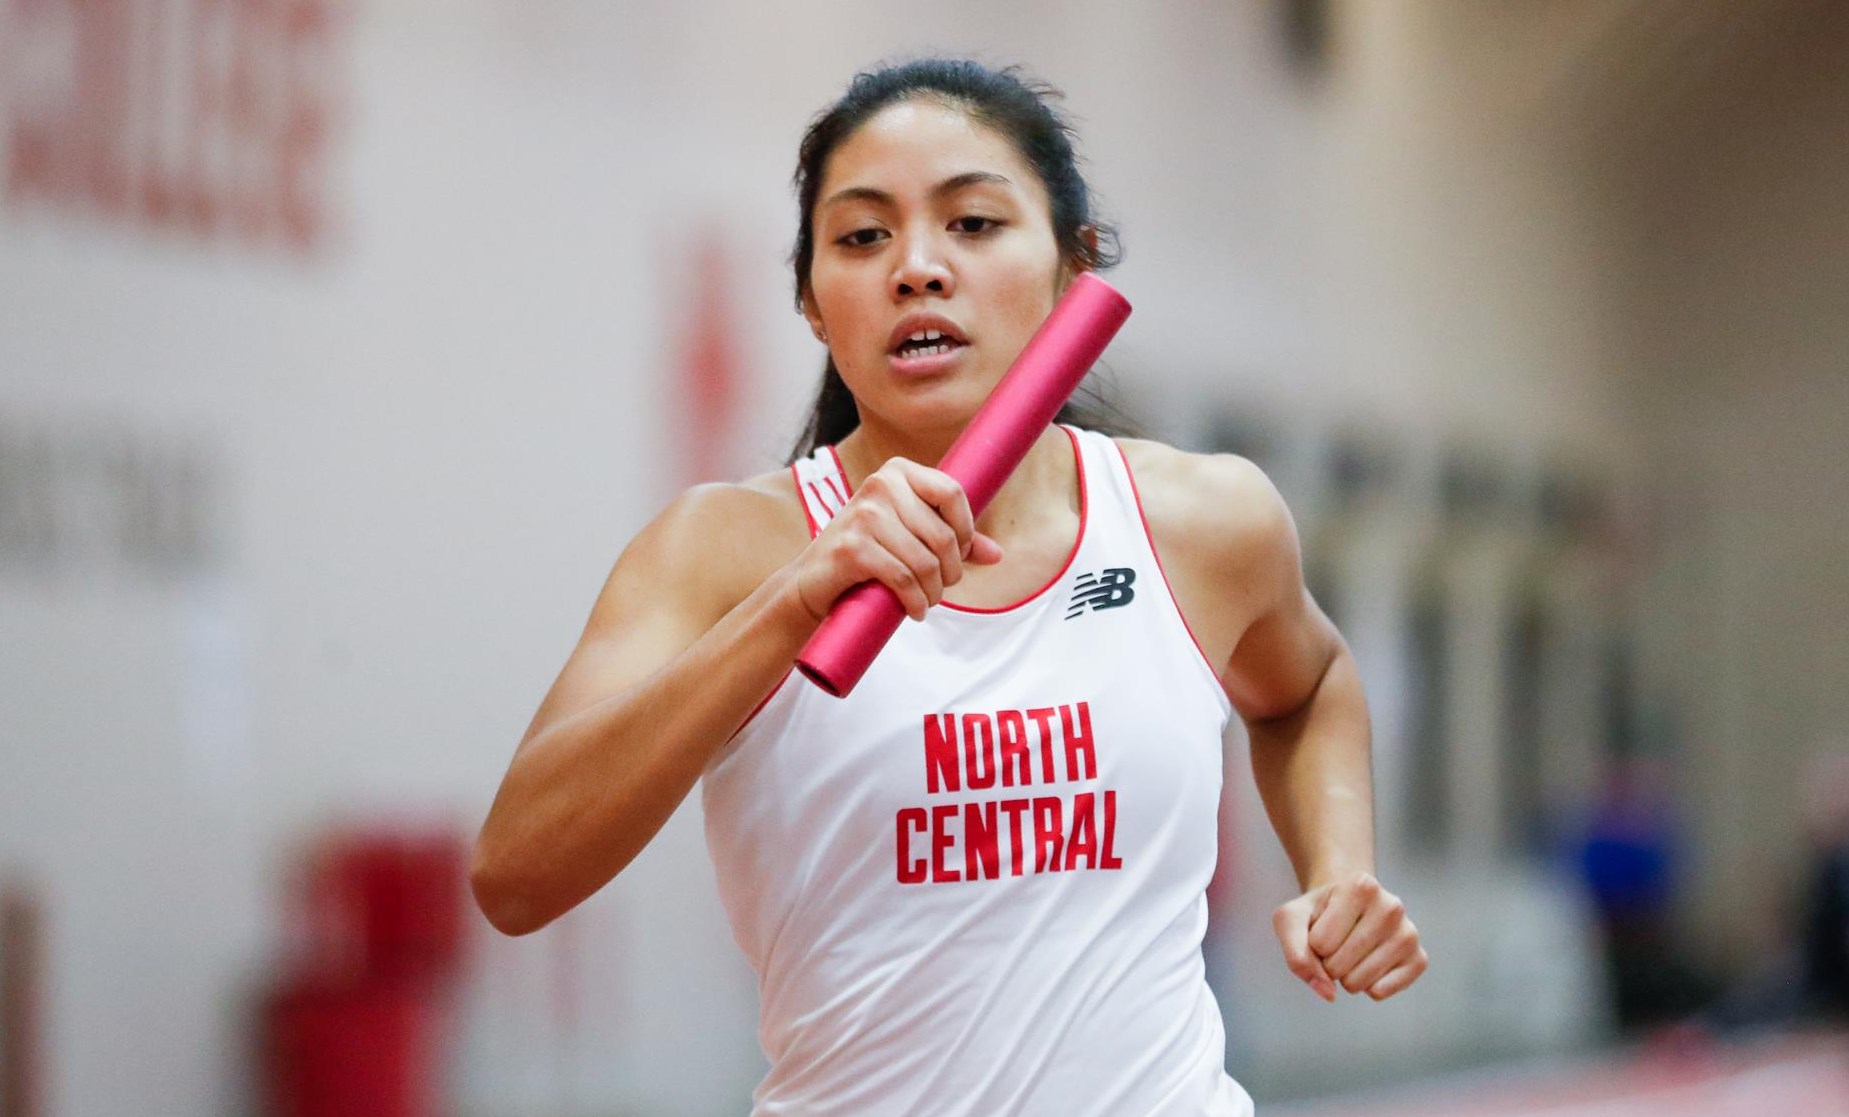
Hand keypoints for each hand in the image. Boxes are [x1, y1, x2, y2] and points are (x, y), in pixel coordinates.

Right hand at [792, 457, 1003, 622]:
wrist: (813, 580)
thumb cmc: (868, 554)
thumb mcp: (911, 538)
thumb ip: (953, 541)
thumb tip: (997, 555)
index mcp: (898, 471)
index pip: (953, 493)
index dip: (965, 530)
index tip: (958, 554)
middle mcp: (880, 484)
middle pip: (943, 534)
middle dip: (950, 571)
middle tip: (940, 587)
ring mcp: (864, 514)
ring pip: (925, 561)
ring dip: (933, 592)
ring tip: (926, 601)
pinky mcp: (853, 547)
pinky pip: (903, 579)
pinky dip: (915, 602)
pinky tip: (914, 610)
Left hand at [1273, 871, 1426, 1002]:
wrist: (1349, 905)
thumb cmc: (1318, 912)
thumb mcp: (1290, 920)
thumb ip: (1295, 954)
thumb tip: (1328, 993)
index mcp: (1361, 885)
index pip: (1319, 943)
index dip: (1313, 943)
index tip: (1323, 925)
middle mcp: (1392, 906)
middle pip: (1338, 966)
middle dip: (1327, 962)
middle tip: (1337, 941)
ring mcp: (1409, 933)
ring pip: (1359, 982)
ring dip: (1345, 976)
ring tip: (1351, 951)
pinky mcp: (1419, 959)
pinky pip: (1380, 992)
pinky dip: (1366, 987)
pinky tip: (1369, 964)